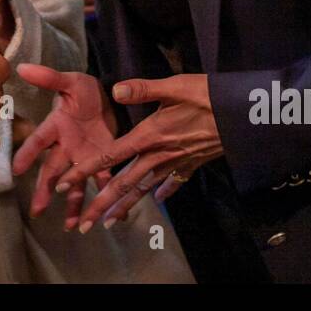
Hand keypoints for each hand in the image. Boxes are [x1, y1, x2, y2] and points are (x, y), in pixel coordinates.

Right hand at [11, 66, 117, 229]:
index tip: (17, 170)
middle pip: (53, 170)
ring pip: (74, 183)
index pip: (39, 140)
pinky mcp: (102, 160)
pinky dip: (106, 196)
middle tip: (37, 210)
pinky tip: (109, 215)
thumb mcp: (70, 82)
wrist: (108, 96)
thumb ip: (49, 78)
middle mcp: (66, 146)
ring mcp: (83, 156)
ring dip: (71, 203)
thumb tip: (22, 67)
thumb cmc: (84, 90)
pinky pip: (103, 180)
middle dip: (45, 189)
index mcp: (57, 126)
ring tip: (70, 226)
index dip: (28, 154)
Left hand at [65, 74, 224, 232]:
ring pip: (145, 188)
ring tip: (110, 223)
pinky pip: (174, 182)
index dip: (88, 170)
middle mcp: (160, 154)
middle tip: (84, 224)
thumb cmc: (207, 96)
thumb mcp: (174, 86)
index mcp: (150, 135)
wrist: (242, 114)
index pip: (112, 155)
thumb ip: (142, 89)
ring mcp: (177, 162)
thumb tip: (114, 91)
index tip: (67, 183)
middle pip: (125, 183)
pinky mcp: (193, 164)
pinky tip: (158, 200)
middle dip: (102, 204)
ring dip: (127, 206)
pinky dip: (164, 192)